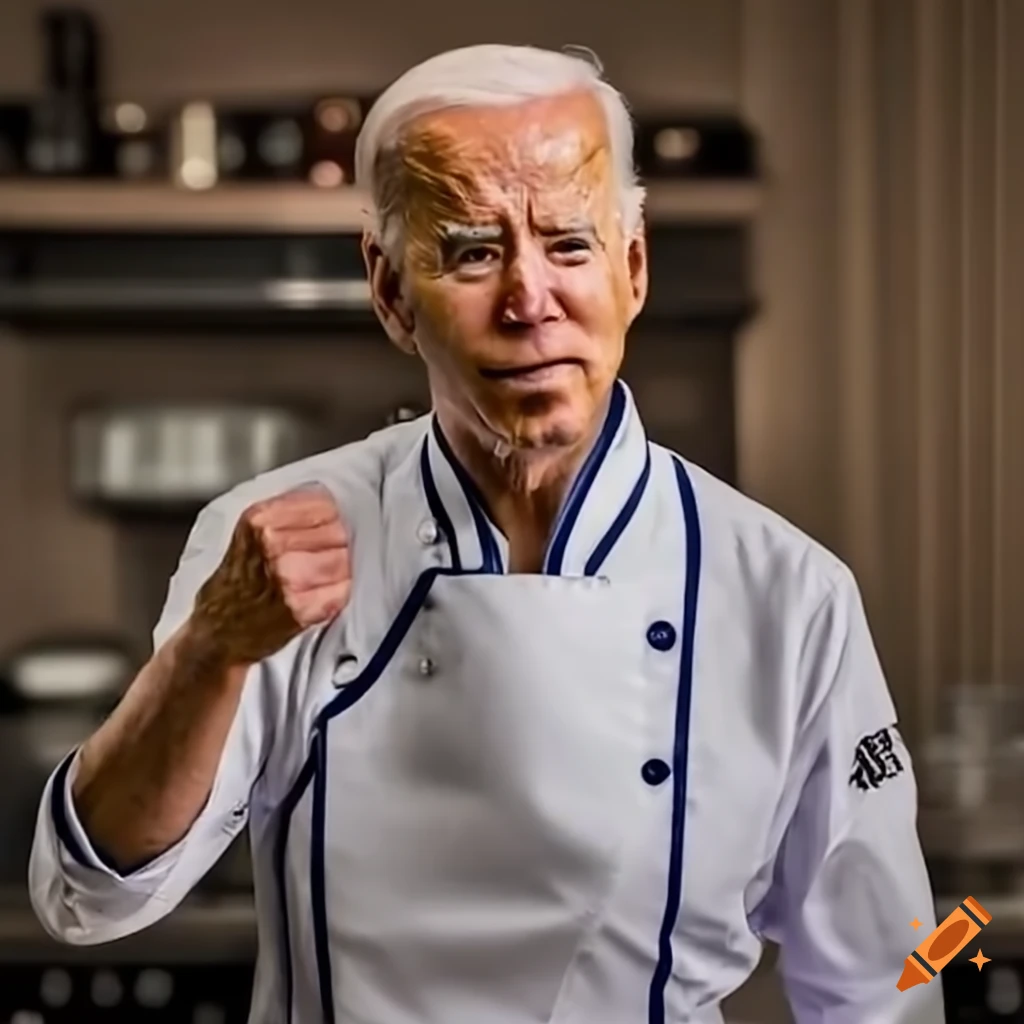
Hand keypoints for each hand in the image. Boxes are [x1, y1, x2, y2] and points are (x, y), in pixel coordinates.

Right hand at [189, 484, 350, 665]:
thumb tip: (331, 500)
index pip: (323, 504)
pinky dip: (341, 590)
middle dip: (340, 541)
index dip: (334, 515)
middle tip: (330, 552)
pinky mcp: (302, 607)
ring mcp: (289, 577)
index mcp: (259, 520)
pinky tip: (326, 592)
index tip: (333, 523)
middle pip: (338, 531)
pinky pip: (344, 589)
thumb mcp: (248, 534)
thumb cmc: (235, 582)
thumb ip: (286, 513)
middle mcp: (272, 545)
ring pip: (345, 558)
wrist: (216, 633)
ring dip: (343, 567)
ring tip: (326, 574)